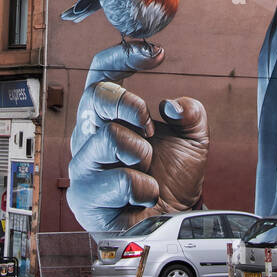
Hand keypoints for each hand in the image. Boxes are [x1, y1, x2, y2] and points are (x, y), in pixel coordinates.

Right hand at [66, 43, 208, 232]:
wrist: (175, 222)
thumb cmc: (173, 178)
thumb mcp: (193, 139)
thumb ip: (191, 113)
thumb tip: (173, 106)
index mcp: (107, 116)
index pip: (100, 74)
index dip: (122, 56)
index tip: (156, 54)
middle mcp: (88, 136)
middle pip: (95, 97)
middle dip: (132, 107)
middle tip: (149, 128)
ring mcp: (83, 166)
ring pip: (107, 136)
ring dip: (140, 152)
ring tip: (147, 167)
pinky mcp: (84, 198)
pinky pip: (116, 180)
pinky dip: (143, 186)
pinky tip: (145, 194)